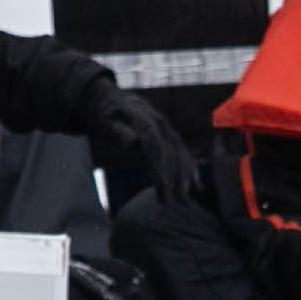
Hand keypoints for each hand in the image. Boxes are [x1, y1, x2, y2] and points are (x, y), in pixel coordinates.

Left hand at [87, 89, 197, 203]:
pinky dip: (190, 170)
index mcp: (144, 120)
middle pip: (174, 151)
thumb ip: (118, 131)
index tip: (163, 186)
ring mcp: (166, 130)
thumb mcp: (103, 120)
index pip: (157, 144)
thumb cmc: (103, 114)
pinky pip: (183, 154)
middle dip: (177, 176)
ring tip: (185, 200)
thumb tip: (134, 143)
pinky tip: (197, 187)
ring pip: (182, 153)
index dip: (162, 165)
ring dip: (186, 176)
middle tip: (177, 200)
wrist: (111, 99)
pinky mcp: (169, 136)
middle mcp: (160, 124)